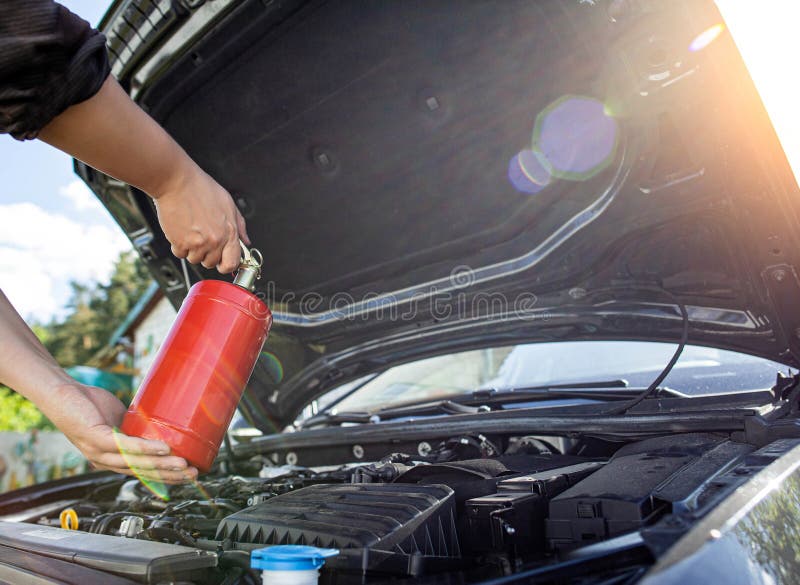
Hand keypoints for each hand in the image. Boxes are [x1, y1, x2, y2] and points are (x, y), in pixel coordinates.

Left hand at [46, 383, 197, 483]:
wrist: (62, 392)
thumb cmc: (89, 404)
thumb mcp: (119, 420)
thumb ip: (137, 427)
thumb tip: (162, 421)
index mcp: (112, 459)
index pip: (143, 474)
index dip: (167, 477)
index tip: (190, 475)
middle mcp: (105, 461)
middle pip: (142, 473)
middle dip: (171, 475)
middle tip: (194, 474)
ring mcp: (99, 452)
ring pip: (136, 463)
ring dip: (162, 465)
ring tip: (184, 464)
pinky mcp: (96, 438)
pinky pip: (125, 446)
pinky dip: (146, 448)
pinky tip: (163, 448)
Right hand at [153, 163, 249, 273]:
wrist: (177, 182)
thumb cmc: (201, 189)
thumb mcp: (229, 205)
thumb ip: (239, 226)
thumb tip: (245, 241)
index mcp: (229, 232)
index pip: (232, 263)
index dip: (227, 264)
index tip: (223, 262)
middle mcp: (214, 240)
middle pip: (212, 263)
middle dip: (207, 254)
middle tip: (203, 238)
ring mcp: (197, 243)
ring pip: (195, 260)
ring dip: (192, 250)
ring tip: (192, 231)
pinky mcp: (180, 243)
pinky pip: (180, 254)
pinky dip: (179, 246)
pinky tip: (182, 231)